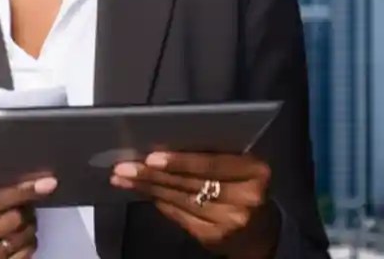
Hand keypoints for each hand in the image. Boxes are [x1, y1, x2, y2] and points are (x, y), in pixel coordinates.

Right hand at [0, 176, 55, 257]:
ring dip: (29, 227)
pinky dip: (28, 245)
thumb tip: (20, 182)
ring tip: (25, 221)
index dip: (21, 191)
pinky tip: (23, 239)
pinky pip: (23, 257)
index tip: (45, 183)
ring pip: (20, 239)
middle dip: (25, 210)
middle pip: (12, 220)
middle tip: (26, 205)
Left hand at [111, 151, 278, 258]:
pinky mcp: (215, 237)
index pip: (212, 164)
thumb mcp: (241, 169)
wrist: (260, 233)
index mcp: (255, 172)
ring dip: (148, 188)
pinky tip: (142, 193)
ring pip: (180, 199)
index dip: (180, 161)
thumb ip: (213, 157)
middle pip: (190, 183)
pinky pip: (179, 216)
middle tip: (124, 167)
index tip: (151, 157)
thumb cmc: (244, 188)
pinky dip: (159, 202)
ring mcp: (230, 221)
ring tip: (122, 178)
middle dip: (153, 175)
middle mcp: (247, 198)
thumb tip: (163, 147)